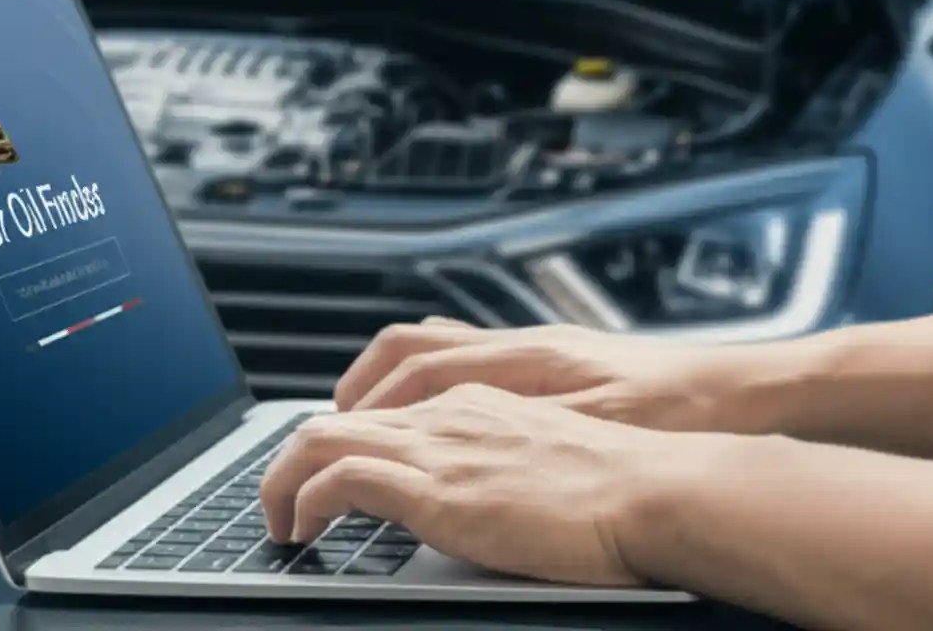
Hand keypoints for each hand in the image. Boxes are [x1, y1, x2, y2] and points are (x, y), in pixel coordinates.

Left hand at [260, 384, 719, 585]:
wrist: (652, 490)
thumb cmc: (621, 484)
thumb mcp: (550, 455)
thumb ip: (506, 459)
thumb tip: (483, 490)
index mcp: (476, 402)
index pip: (383, 406)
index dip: (344, 437)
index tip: (328, 472)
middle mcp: (447, 414)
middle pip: (338, 415)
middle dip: (294, 457)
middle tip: (283, 499)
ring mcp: (438, 446)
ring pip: (322, 436)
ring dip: (283, 478)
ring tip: (279, 519)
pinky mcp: (436, 487)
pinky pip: (339, 478)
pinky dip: (304, 500)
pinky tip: (304, 530)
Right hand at [336, 318, 784, 433]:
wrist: (746, 396)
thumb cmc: (678, 415)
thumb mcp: (591, 437)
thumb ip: (515, 439)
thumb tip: (444, 453)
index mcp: (524, 360)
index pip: (414, 367)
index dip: (363, 405)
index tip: (332, 438)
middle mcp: (522, 346)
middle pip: (411, 347)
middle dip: (361, 387)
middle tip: (332, 429)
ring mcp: (539, 350)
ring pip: (439, 345)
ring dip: (392, 380)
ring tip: (368, 418)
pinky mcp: (558, 363)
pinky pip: (473, 357)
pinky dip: (434, 380)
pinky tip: (442, 411)